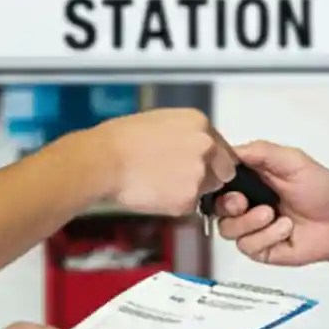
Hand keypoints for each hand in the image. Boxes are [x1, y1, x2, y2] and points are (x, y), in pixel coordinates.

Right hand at [88, 108, 237, 215]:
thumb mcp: (160, 121)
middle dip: (209, 177)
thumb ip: (186, 133)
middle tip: (179, 177)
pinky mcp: (188, 199)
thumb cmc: (120, 140)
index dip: (211, 160)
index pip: (223, 147)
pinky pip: (190, 206)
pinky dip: (175, 204)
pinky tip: (155, 192)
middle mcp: (206, 147)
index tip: (200, 165)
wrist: (103, 161)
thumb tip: (194, 146)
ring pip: (207, 190)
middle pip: (224, 171)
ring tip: (160, 182)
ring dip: (192, 191)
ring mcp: (199, 174)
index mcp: (199, 123)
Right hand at [215, 141, 328, 265]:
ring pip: (228, 230)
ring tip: (273, 214)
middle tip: (243, 203)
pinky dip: (267, 236)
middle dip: (226, 206)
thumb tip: (231, 150)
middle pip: (216, 208)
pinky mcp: (260, 249)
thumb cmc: (320, 188)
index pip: (219, 180)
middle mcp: (247, 204)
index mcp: (250, 179)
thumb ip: (262, 152)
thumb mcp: (293, 161)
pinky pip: (248, 246)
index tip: (224, 181)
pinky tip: (285, 229)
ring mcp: (252, 228)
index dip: (216, 182)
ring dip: (249, 222)